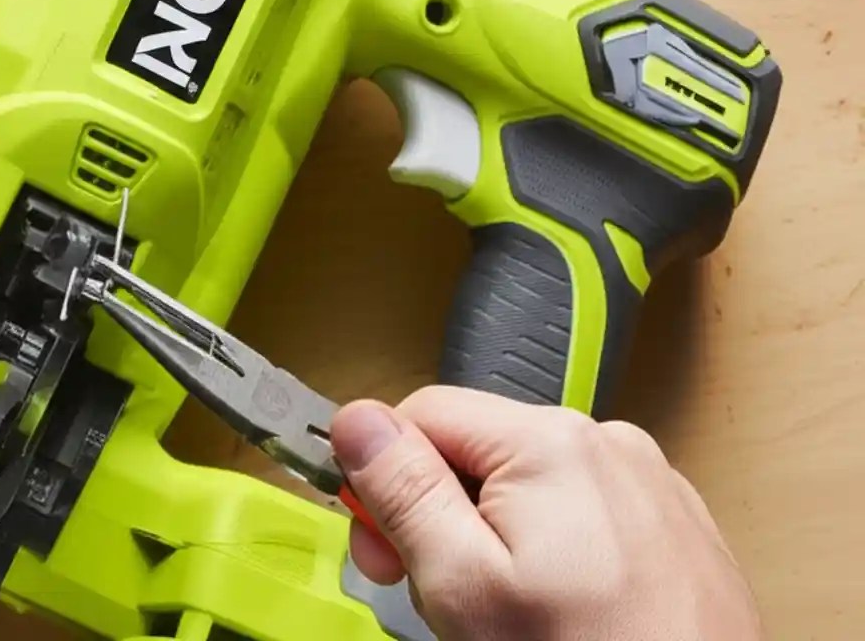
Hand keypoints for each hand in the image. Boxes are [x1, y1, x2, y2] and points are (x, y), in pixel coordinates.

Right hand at [330, 387, 760, 640]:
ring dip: (490, 538)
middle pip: (474, 450)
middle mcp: (606, 442)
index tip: (379, 549)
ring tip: (504, 614)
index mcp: (550, 441)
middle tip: (434, 595)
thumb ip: (404, 491)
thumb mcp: (462, 584)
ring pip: (524, 485)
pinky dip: (549, 552)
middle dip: (437, 515)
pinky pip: (579, 512)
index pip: (422, 412)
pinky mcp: (669, 524)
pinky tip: (557, 610)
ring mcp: (647, 482)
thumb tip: (357, 420)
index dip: (383, 479)